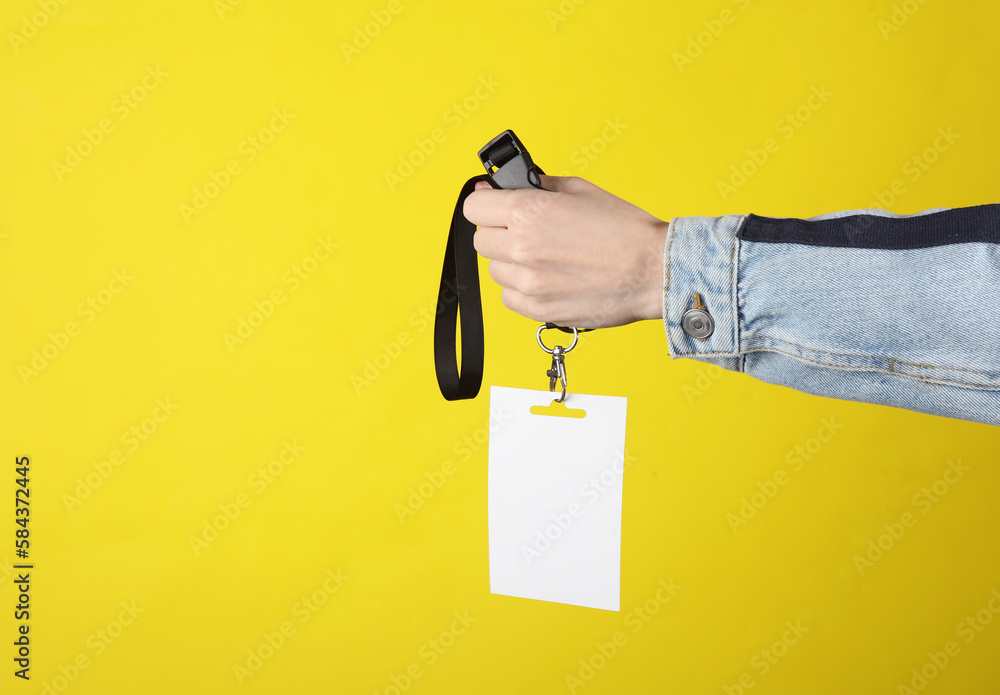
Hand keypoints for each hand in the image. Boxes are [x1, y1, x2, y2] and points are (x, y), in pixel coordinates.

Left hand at [463, 175, 667, 328]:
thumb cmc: (625, 230)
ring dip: (512, 264)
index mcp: (528, 212)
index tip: (496, 209)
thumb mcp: (580, 190)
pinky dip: (522, 290)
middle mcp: (522, 247)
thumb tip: (506, 187)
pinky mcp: (538, 309)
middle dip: (501, 234)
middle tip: (530, 234)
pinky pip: (509, 298)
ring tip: (546, 259)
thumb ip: (537, 187)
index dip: (486, 205)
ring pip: (495, 271)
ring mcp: (528, 282)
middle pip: (482, 240)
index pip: (474, 207)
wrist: (653, 270)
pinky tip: (548, 280)